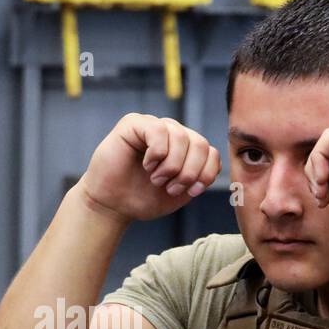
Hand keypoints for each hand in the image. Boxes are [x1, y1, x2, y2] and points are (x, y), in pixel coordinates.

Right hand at [79, 113, 220, 223]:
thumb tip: (215, 163)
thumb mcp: (180, 192)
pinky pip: (159, 130)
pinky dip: (156, 154)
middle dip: (189, 172)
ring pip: (181, 136)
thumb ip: (200, 177)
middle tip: (170, 188)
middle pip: (200, 143)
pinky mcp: (134, 123)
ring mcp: (154, 125)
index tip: (190, 192)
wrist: (113, 205)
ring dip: (171, 166)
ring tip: (157, 179)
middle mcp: (172, 133)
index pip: (210, 152)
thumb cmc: (144, 198)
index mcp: (185, 149)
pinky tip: (147, 165)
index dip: (205, 174)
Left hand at [305, 127, 328, 232]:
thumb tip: (324, 171)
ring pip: (326, 144)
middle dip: (318, 173)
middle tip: (319, 196)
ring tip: (321, 196)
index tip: (324, 197)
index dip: (327, 173)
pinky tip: (322, 183)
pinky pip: (326, 141)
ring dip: (315, 172)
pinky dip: (317, 163)